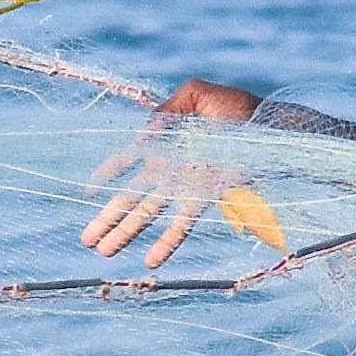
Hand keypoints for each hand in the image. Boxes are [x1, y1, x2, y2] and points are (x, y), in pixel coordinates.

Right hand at [78, 77, 266, 271]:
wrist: (270, 124)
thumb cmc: (236, 107)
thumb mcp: (196, 95)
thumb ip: (168, 109)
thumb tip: (145, 136)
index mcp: (166, 145)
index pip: (131, 160)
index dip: (111, 171)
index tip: (89, 188)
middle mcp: (172, 170)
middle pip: (133, 197)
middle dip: (109, 219)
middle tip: (86, 240)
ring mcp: (186, 186)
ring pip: (149, 213)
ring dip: (127, 234)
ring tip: (104, 253)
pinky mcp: (206, 198)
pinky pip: (182, 223)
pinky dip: (166, 241)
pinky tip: (150, 260)